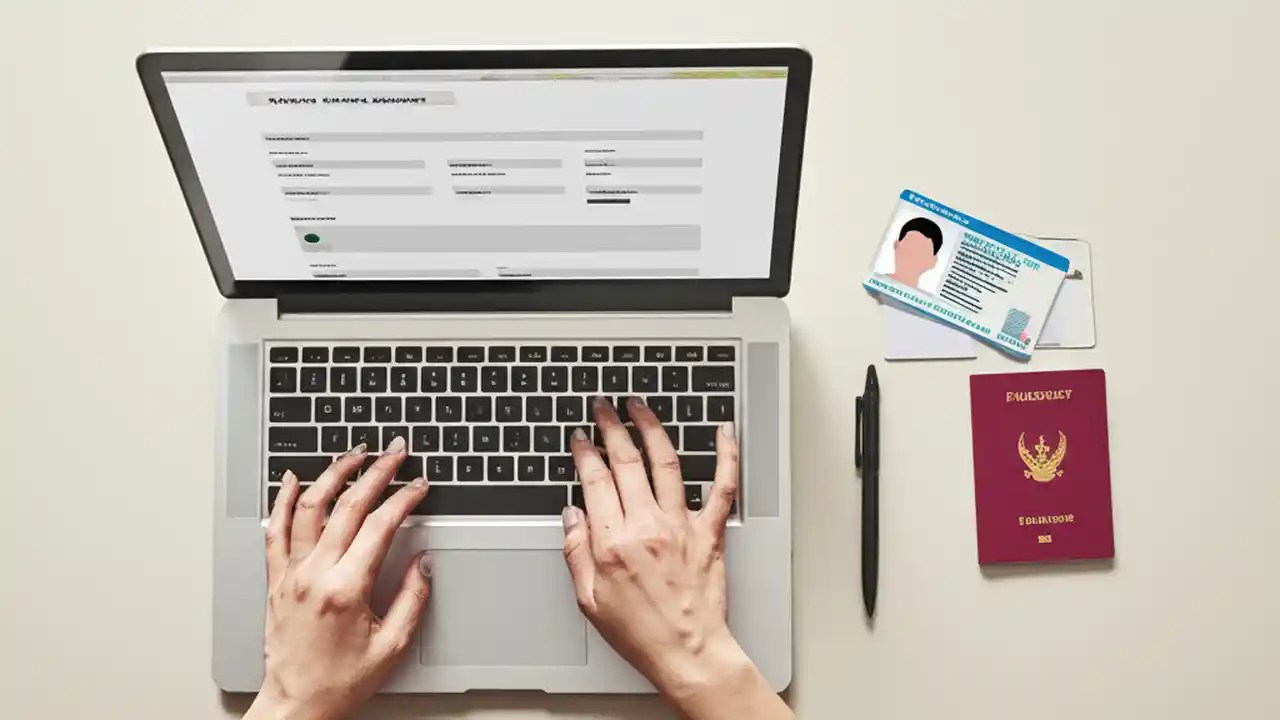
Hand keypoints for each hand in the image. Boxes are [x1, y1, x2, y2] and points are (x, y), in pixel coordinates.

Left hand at [247, 438, 431, 719]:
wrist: (295, 704)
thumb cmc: (340, 681)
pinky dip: (284, 500)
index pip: (381, 526)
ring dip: (333, 475)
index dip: (405, 499)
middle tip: (394, 452)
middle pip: (348, 506)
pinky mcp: (275, 580)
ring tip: (352, 455)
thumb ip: (413, 598)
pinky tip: (292, 480)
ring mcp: (291, 574)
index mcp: (346, 589)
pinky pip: (276, 530)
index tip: (419, 485)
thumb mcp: (391, 646)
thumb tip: (423, 562)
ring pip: (310, 508)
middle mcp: (315, 575)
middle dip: (376, 472)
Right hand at [562, 397, 791, 718]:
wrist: (688, 652)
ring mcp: (681, 525)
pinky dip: (726, 455)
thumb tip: (570, 514)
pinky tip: (723, 431)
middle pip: (626, 462)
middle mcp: (647, 527)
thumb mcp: (589, 599)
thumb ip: (575, 552)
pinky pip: (722, 487)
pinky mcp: (709, 532)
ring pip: (666, 463)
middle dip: (611, 427)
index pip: (594, 481)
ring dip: (651, 428)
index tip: (580, 437)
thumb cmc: (640, 632)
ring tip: (640, 407)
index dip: (585, 452)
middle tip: (603, 406)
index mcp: (613, 542)